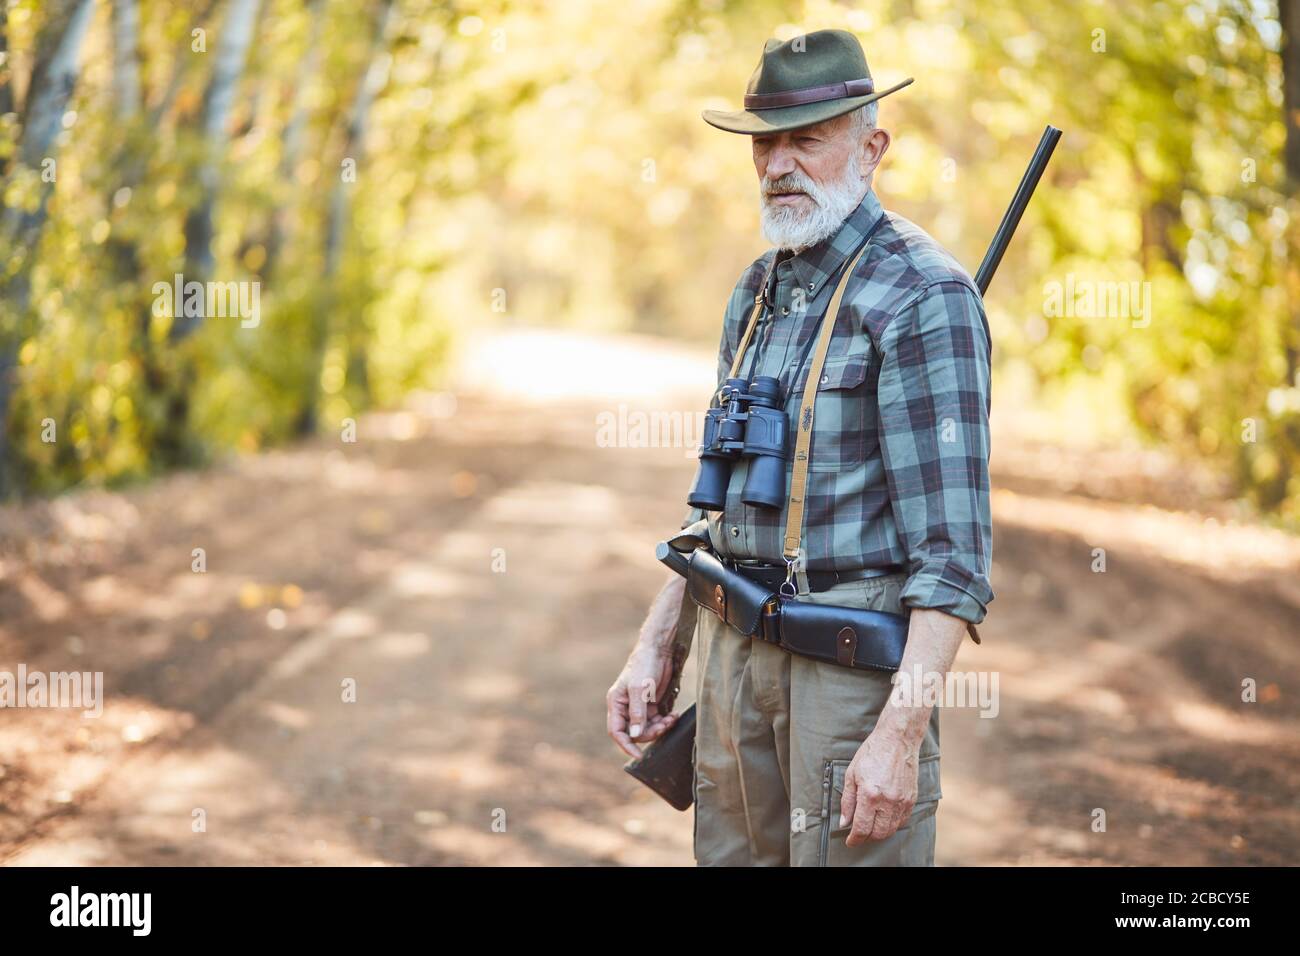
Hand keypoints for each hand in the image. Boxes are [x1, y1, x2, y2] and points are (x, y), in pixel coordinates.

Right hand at [606, 641, 679, 758]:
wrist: (659, 649)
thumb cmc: (644, 664)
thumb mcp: (640, 688)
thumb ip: (637, 713)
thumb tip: (636, 735)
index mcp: (616, 702)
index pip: (617, 731)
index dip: (626, 745)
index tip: (638, 755)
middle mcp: (626, 706)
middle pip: (635, 732)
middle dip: (650, 733)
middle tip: (664, 726)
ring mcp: (639, 706)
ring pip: (648, 728)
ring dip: (660, 727)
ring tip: (671, 719)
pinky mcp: (651, 703)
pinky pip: (657, 720)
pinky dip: (666, 720)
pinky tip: (674, 715)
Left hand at [839, 728, 919, 845]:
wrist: (897, 740)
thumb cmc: (872, 753)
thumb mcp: (852, 774)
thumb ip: (848, 801)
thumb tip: (844, 822)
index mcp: (870, 794)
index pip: (861, 828)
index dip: (854, 839)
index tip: (849, 841)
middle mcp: (888, 801)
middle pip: (878, 834)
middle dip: (866, 838)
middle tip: (859, 834)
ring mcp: (902, 801)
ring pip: (891, 830)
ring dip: (879, 832)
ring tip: (870, 826)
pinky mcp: (911, 799)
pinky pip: (902, 820)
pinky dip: (892, 824)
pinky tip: (884, 817)